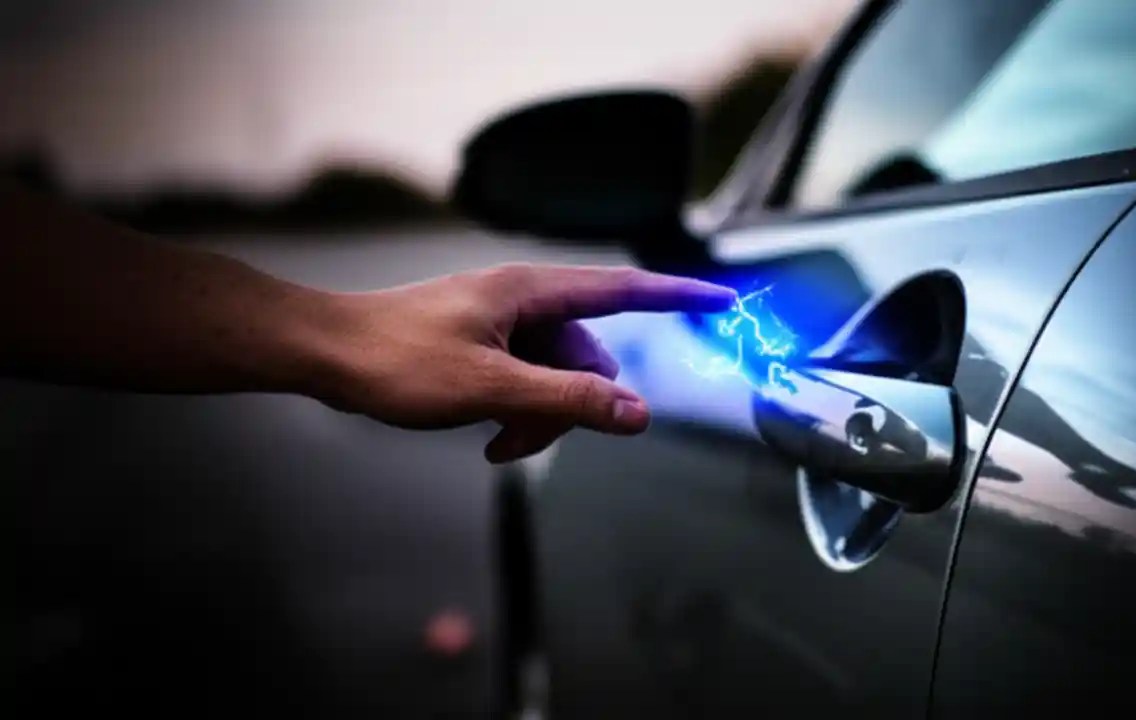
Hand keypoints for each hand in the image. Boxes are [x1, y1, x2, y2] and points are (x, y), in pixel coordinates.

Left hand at [315, 263, 733, 462]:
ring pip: (557, 374)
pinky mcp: (483, 344)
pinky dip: (519, 410)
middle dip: (572, 402)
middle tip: (524, 436)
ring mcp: (502, 322)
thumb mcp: (490, 388)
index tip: (724, 300)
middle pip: (588, 353)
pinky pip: (527, 378)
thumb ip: (567, 399)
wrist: (324, 353)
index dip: (678, 296)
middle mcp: (522, 299)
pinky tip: (488, 435)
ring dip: (540, 415)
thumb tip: (637, 413)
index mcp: (531, 290)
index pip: (623, 289)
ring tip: (497, 442)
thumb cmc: (394, 359)